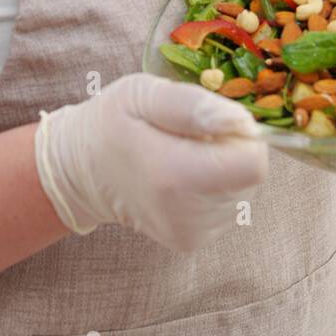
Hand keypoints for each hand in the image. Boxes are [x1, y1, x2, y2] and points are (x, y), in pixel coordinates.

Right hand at [34, 72, 268, 251]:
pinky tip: (179, 178)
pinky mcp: (192, 241)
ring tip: (178, 156)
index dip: (241, 135)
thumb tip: (240, 122)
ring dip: (221, 168)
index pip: (252, 163)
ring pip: (242, 190)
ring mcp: (191, 234)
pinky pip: (226, 206)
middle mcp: (187, 215)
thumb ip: (191, 105)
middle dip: (228, 149)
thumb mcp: (142, 94)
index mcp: (174, 175)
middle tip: (185, 137)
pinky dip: (212, 187)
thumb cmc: (112, 123)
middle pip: (250, 175)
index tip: (211, 122)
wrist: (83, 171)